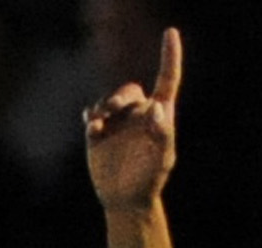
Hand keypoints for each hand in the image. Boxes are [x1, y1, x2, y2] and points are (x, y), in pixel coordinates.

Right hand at [85, 25, 181, 211]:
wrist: (126, 198)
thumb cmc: (150, 178)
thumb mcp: (162, 158)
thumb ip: (162, 132)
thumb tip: (155, 107)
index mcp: (159, 115)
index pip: (167, 80)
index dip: (170, 56)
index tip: (170, 33)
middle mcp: (138, 113)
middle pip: (129, 91)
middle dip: (119, 96)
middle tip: (110, 110)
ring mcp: (117, 121)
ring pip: (109, 100)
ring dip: (103, 105)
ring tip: (98, 120)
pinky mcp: (98, 131)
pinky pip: (92, 114)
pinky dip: (91, 117)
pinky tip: (92, 126)